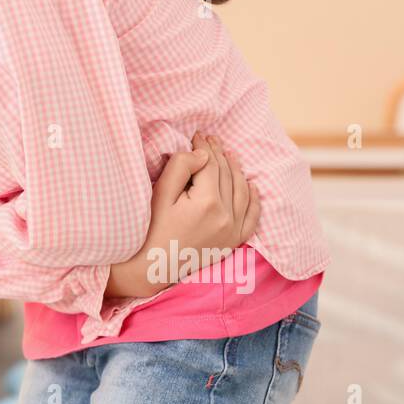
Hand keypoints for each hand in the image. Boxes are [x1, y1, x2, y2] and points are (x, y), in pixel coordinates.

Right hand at [107, 130, 260, 295]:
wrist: (151, 268)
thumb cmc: (150, 230)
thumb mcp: (160, 195)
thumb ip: (181, 168)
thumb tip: (202, 154)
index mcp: (207, 202)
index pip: (210, 165)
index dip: (204, 147)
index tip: (197, 135)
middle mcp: (226, 216)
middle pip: (227, 174)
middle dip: (218, 154)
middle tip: (210, 139)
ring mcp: (232, 231)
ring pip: (242, 191)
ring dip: (236, 170)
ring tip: (228, 155)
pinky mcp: (233, 242)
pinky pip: (252, 216)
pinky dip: (253, 198)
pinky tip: (250, 185)